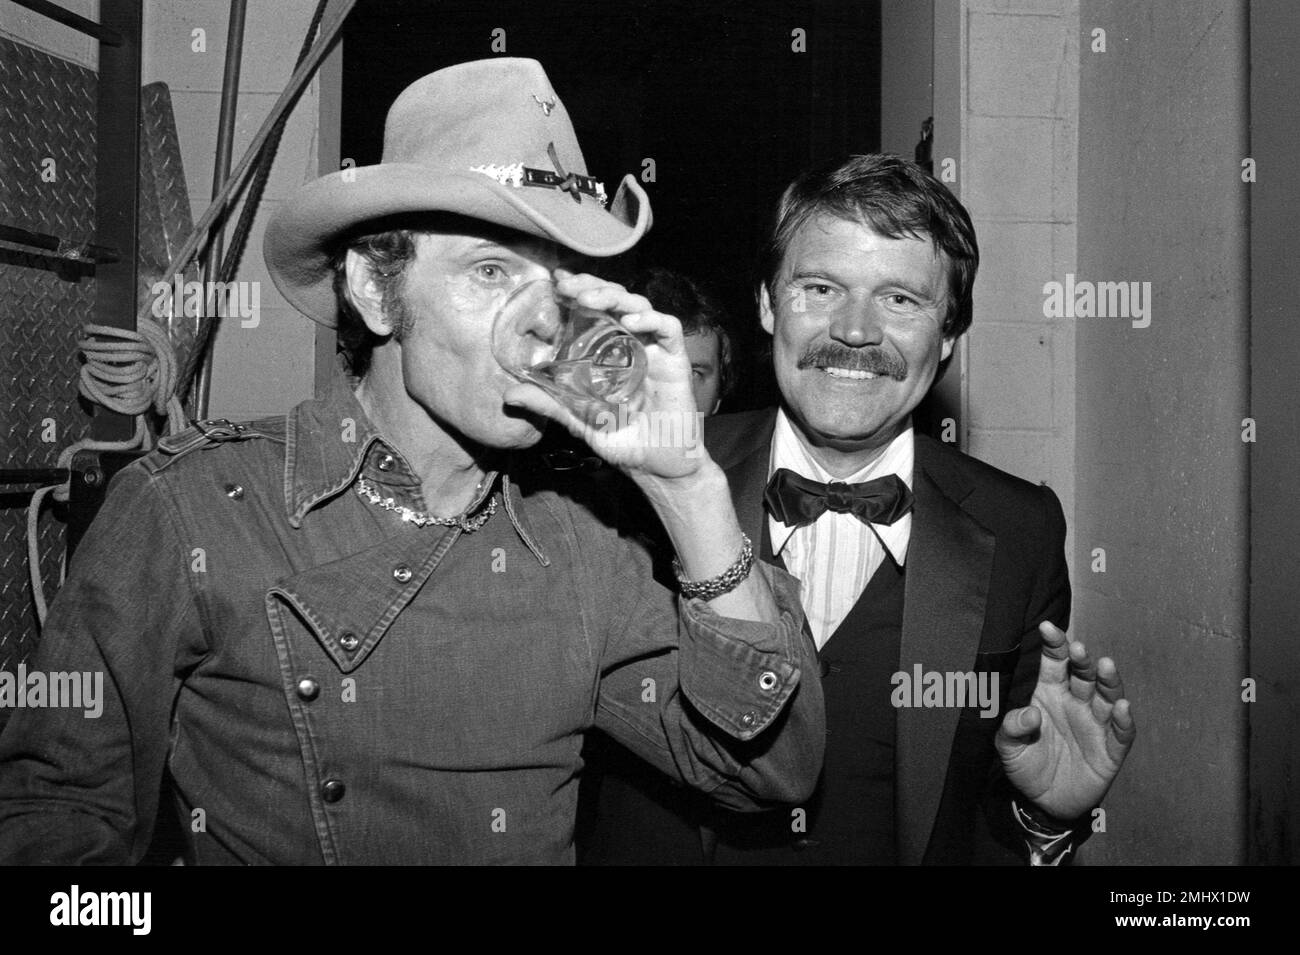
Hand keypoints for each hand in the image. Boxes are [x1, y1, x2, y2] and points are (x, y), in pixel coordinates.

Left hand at [502, 271, 707, 483]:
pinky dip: (651, 319)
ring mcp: (655, 350)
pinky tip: (630, 323)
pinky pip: (669, 328)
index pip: (597, 307)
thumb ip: (549, 404)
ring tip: (591, 300)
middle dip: (594, 286)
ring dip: (616, 296)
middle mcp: (634, 343)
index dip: (581, 288)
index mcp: (611, 349)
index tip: (558, 280)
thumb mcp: (578, 419)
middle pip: (617, 299)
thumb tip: (509, 395)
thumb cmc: (621, 439)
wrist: (654, 465)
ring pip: (641, 306)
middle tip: (570, 287)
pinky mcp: (676, 361)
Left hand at [995, 622, 1135, 820]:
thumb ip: (1011, 727)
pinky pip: (1121, 732)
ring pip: (1107, 697)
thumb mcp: (1007, 748)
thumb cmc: (1026, 765)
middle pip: (1083, 675)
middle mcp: (1075, 703)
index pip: (1054, 663)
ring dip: (1108, 681)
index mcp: (1049, 694)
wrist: (1043, 802)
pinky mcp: (1111, 750)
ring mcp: (1096, 725)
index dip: (1054, 645)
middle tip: (1078, 648)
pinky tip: (1122, 707)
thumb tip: (1029, 713)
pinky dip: (1124, 720)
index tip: (1048, 627)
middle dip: (1082, 660)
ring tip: (1105, 666)